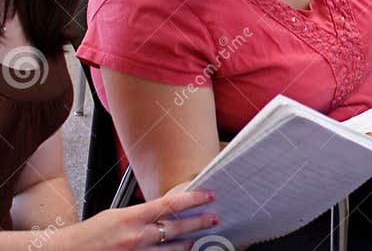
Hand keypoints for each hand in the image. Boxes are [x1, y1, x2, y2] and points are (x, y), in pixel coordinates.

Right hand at [52, 190, 215, 250]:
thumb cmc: (88, 235)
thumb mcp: (116, 215)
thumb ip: (140, 213)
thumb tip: (164, 210)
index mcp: (131, 217)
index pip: (170, 204)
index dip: (193, 199)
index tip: (208, 195)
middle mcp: (136, 237)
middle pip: (177, 228)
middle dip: (199, 223)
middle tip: (214, 219)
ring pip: (172, 249)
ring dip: (189, 243)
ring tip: (199, 239)